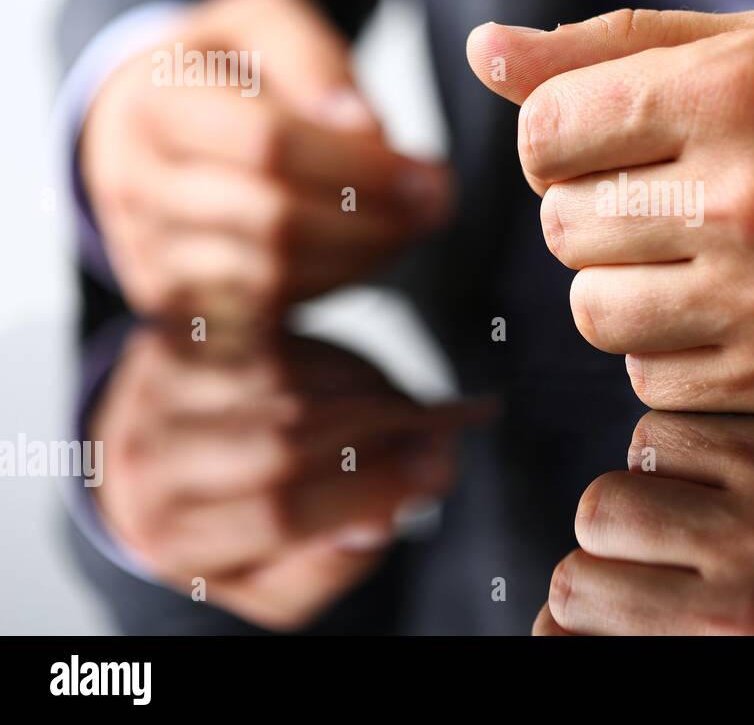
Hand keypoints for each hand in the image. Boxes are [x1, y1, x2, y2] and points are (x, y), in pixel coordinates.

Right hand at [82, 0, 452, 324]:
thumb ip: (314, 60)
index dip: (358, 165)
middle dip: (372, 220)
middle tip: (435, 207)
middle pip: (274, 221)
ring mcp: (148, 248)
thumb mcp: (266, 22)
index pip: (268, 144)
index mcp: (157, 101)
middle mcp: (137, 182)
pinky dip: (328, 285)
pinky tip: (365, 250)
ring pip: (273, 276)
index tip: (425, 172)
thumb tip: (360, 126)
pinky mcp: (171, 297)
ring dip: (360, 258)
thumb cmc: (223, 64)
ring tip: (408, 225)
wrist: (145, 116)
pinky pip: (264, 310)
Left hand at [90, 326, 487, 629]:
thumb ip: (324, 566)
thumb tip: (381, 521)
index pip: (280, 514)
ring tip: (402, 415)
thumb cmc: (229, 530)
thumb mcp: (271, 581)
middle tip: (439, 435)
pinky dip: (335, 362)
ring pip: (286, 382)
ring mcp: (150, 396)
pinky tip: (361, 384)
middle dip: (379, 432)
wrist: (150, 467)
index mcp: (169, 541)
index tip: (436, 474)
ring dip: (364, 392)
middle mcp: (144, 466)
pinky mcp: (168, 340)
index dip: (369, 490)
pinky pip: (274, 341)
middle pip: (284, 442)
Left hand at [467, 8, 753, 410]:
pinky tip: (735, 312)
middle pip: (560, 223)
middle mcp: (744, 198)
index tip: (610, 140)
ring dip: (625, 280)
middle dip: (597, 204)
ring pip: (592, 308)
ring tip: (700, 254)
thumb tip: (483, 51)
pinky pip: (648, 378)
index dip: (565, 136)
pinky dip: (671, 348)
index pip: (547, 130)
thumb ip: (621, 45)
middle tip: (673, 192)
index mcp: (739, 91)